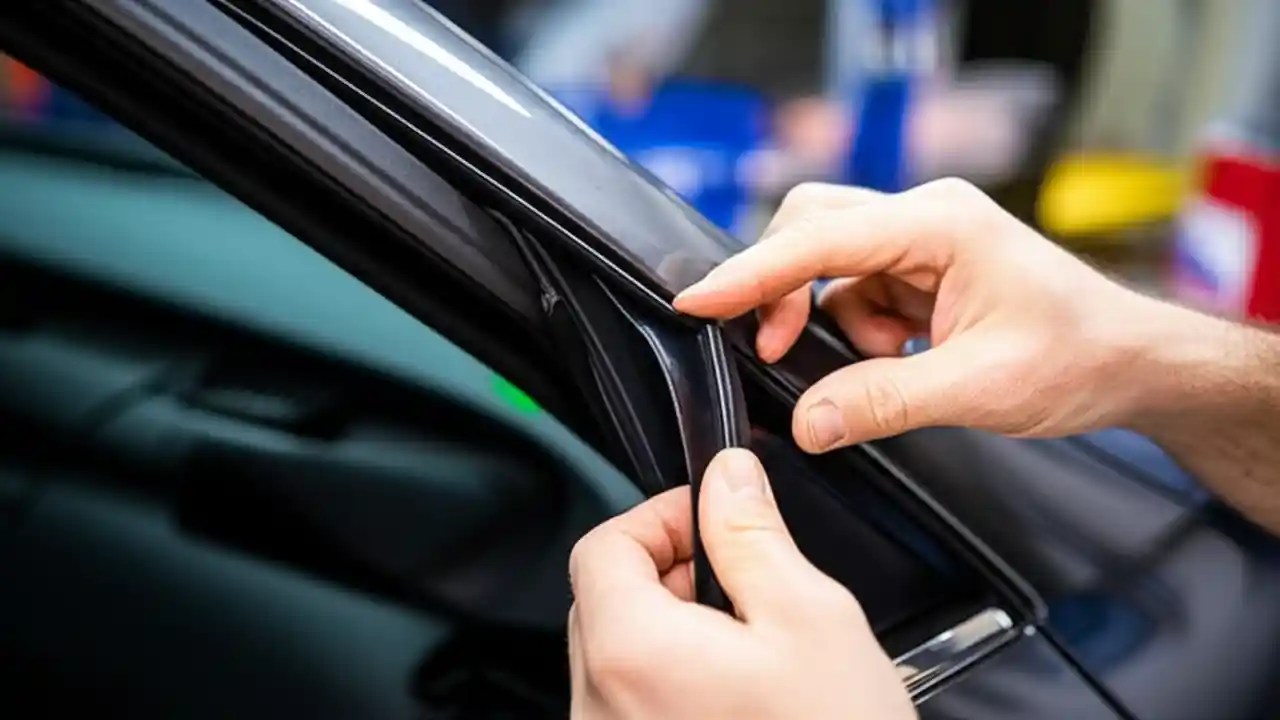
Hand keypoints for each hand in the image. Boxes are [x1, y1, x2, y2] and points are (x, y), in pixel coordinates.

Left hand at [568, 449, 914, 719]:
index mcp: (631, 652)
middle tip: (740, 579)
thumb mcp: (809, 619)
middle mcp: (599, 705)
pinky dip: (674, 678)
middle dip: (669, 571)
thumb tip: (728, 477)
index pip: (602, 545)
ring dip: (674, 627)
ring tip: (751, 646)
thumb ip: (752, 534)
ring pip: (619, 653)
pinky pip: (632, 704)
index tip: (713, 520)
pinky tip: (740, 695)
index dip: (660, 517)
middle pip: (605, 598)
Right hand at [674, 179, 1169, 450]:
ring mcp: (920, 243)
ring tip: (879, 368)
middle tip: (773, 351)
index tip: (697, 300)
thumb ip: (884, 401)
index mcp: (940, 223)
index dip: (751, 273)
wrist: (1131, 363)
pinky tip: (897, 360)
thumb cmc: (1079, 356)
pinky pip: (853, 294)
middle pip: (811, 229)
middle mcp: (924, 219)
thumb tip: (806, 421)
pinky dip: (853, 333)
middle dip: (780, 290)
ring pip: (827, 267)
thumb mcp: (979, 387)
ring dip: (826, 322)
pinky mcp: (918, 272)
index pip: (820, 238)